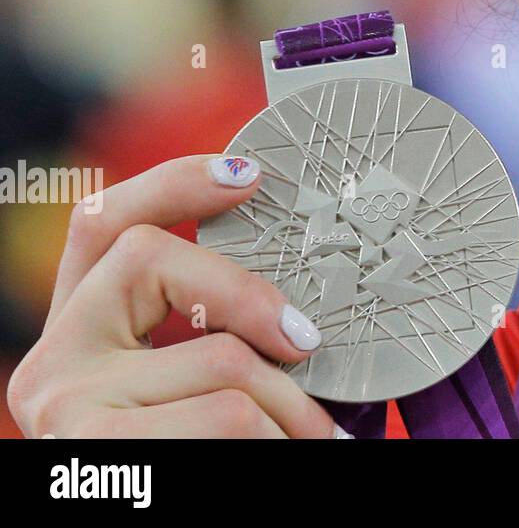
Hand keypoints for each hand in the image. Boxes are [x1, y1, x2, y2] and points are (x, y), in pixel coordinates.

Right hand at [7, 153, 345, 437]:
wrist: (147, 518)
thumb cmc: (187, 454)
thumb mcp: (190, 389)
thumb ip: (212, 337)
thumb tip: (302, 309)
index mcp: (81, 331)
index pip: (101, 224)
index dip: (171, 183)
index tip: (248, 173)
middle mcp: (54, 363)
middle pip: (166, 268)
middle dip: (257, 302)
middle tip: (313, 345)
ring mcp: (68, 414)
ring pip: (221, 365)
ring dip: (292, 410)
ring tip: (316, 440)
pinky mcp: (99, 460)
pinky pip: (226, 424)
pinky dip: (280, 442)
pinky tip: (289, 455)